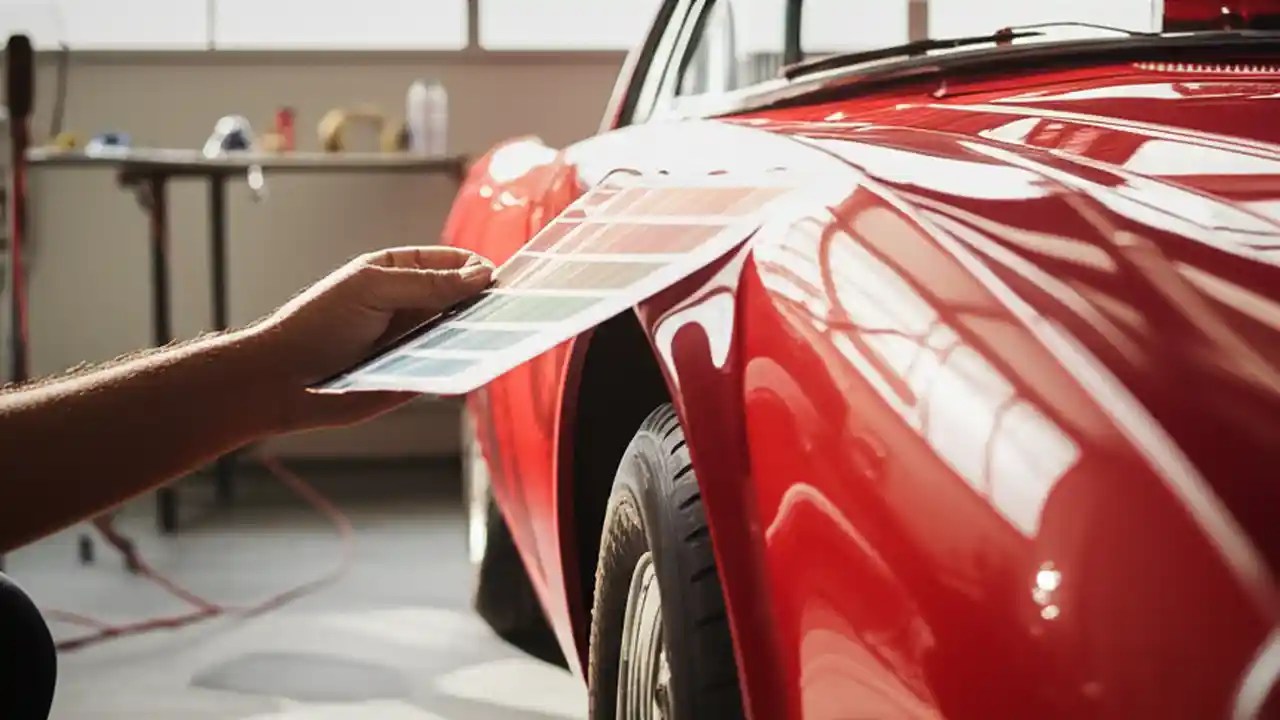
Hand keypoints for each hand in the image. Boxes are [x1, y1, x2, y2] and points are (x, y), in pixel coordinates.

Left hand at [250, 246, 492, 430]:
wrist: (282, 381)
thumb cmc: (317, 325)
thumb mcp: (373, 290)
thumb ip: (428, 283)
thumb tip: (481, 275)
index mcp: (399, 272)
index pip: (453, 263)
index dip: (478, 269)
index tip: (503, 282)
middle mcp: (410, 306)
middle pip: (463, 299)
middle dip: (484, 304)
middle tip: (510, 313)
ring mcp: (414, 341)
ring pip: (460, 335)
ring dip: (477, 337)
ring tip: (499, 339)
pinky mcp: (414, 375)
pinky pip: (447, 367)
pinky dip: (462, 366)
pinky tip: (476, 365)